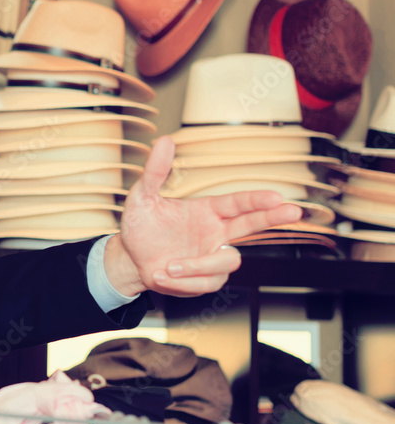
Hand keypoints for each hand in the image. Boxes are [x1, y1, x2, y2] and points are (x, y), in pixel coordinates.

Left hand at [106, 136, 302, 297]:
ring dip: (197, 266)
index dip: (257, 200)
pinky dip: (182, 282)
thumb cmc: (140, 227)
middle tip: (293, 211)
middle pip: (253, 225)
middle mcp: (216, 233)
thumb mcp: (142, 197)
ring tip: (168, 266)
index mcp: (207, 211)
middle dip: (273, 218)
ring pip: (227, 262)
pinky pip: (206, 283)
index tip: (277, 196)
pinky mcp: (206, 279)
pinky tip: (162, 274)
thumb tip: (163, 140)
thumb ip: (155, 172)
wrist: (130, 259)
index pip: (238, 203)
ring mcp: (213, 256)